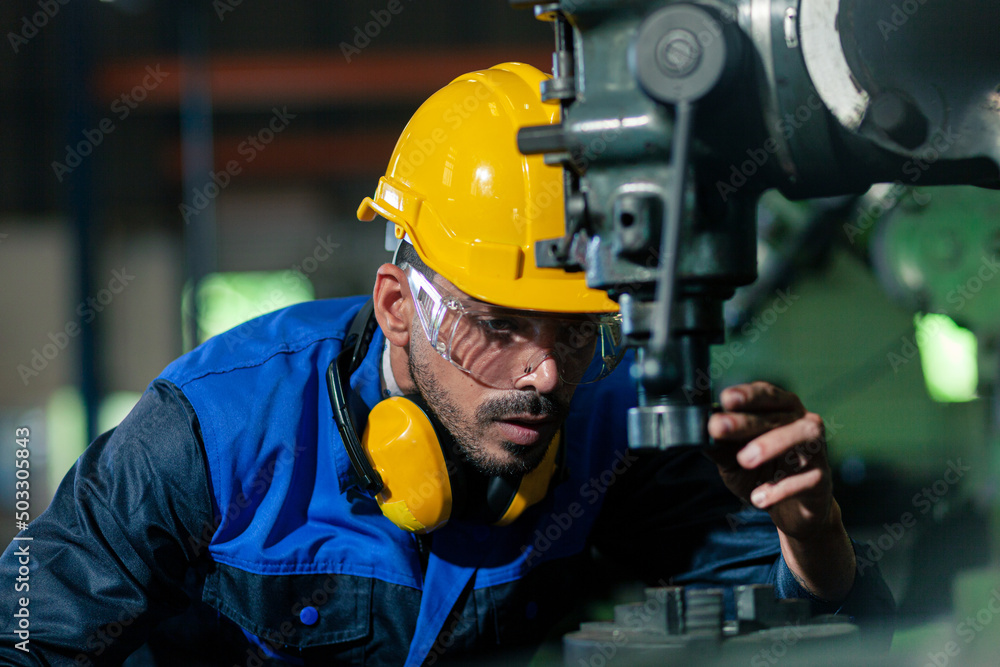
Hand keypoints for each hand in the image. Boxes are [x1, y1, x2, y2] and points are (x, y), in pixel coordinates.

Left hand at [706, 381, 854, 600]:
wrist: (792, 512)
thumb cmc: (763, 475)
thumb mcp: (734, 461)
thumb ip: (720, 446)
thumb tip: (700, 431)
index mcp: (781, 411)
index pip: (766, 394)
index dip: (747, 395)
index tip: (726, 398)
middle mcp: (803, 423)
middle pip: (778, 414)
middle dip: (746, 420)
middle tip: (718, 427)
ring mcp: (816, 450)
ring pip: (804, 434)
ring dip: (771, 443)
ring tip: (744, 459)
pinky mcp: (822, 479)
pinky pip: (807, 479)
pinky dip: (781, 488)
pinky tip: (759, 497)